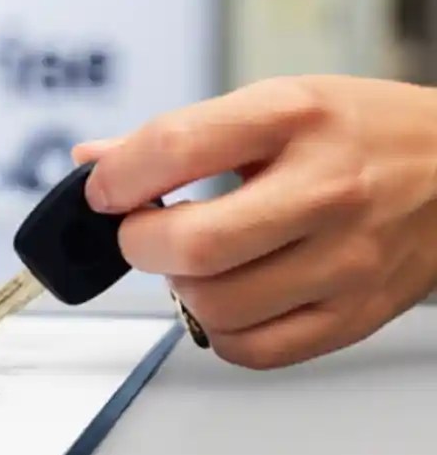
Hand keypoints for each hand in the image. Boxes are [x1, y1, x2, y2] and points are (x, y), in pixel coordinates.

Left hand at [75, 76, 436, 368]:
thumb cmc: (363, 132)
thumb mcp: (275, 105)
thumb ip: (180, 136)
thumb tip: (92, 162)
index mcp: (295, 118)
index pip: (176, 148)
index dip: (117, 178)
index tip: (105, 191)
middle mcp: (326, 189)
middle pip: (192, 245)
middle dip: (140, 244)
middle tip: (145, 233)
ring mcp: (346, 259)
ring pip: (215, 306)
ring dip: (181, 289)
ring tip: (196, 264)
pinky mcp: (357, 314)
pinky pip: (254, 349)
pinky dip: (221, 331)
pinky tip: (231, 297)